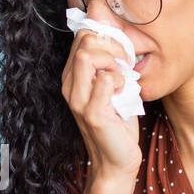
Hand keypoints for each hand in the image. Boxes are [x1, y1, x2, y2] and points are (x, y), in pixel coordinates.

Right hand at [60, 29, 141, 180]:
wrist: (116, 160)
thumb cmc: (117, 122)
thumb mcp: (112, 86)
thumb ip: (109, 63)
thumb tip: (116, 34)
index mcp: (72, 77)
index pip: (82, 36)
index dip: (107, 37)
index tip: (121, 54)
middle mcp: (69, 86)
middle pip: (84, 41)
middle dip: (111, 46)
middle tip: (124, 65)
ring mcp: (78, 100)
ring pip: (88, 56)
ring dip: (113, 62)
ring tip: (123, 79)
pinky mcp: (92, 113)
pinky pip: (106, 79)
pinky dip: (120, 82)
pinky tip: (123, 93)